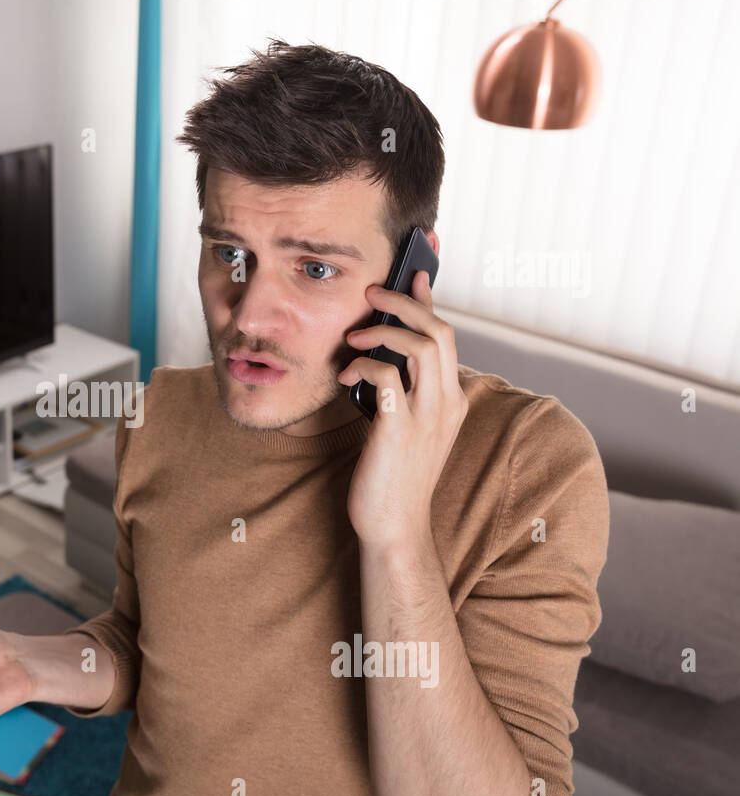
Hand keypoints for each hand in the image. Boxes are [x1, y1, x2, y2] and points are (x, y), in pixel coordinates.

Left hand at [337, 271, 467, 545]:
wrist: (393, 526)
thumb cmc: (391, 474)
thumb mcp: (401, 423)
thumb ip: (399, 387)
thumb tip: (378, 350)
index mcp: (450, 399)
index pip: (446, 334)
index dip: (429, 298)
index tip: (414, 269)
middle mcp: (446, 403)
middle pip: (439, 331)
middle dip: (404, 303)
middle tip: (372, 292)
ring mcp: (427, 417)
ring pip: (422, 346)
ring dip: (384, 330)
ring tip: (354, 336)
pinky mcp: (399, 431)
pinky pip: (387, 378)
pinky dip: (364, 365)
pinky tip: (345, 374)